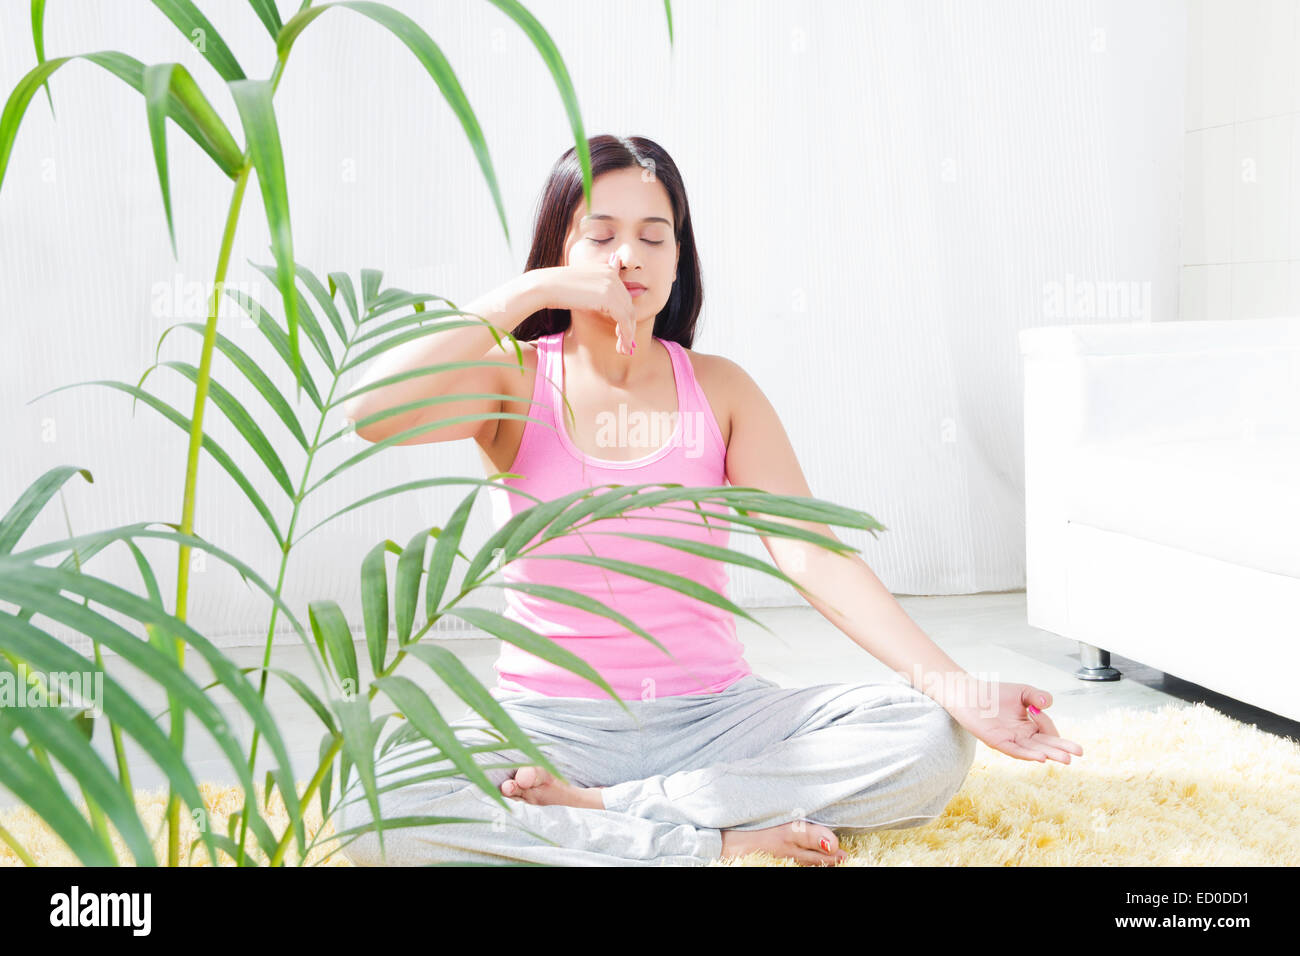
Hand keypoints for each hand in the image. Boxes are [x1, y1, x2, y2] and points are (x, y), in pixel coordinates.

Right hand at [534, 254, 635, 353]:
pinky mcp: (608, 298)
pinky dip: (626, 334)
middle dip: (629, 327)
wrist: (545, 286)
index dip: (626, 316)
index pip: (623, 297)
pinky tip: (622, 345)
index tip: (623, 333)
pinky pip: (624, 319)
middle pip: (629, 305)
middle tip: (627, 345)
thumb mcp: (582, 287)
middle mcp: (612, 275)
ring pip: (629, 314)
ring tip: (624, 349)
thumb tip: (604, 304)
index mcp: (607, 270)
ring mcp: (612, 285)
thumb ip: (596, 291)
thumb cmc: (558, 290)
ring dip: (628, 334)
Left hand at [943, 680, 1083, 763]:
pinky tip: (1040, 757)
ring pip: (1033, 750)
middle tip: (1078, 754)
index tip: (1038, 709)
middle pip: (1045, 745)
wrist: (969, 693)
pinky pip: (1014, 750)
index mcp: (1029, 727)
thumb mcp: (1022, 692)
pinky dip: (1028, 754)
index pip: (1047, 731)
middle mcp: (1021, 736)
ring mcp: (1010, 740)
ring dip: (1049, 754)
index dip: (1048, 724)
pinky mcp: (997, 741)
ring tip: (1065, 759)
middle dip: (1061, 749)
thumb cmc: (994, 694)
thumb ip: (1038, 696)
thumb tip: (1048, 703)